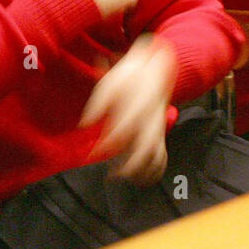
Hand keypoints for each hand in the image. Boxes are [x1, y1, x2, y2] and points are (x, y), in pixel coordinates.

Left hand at [80, 35, 175, 183]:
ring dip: (143, 173)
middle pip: (145, 151)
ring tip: (125, 179)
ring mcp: (157, 129)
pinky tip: (141, 178)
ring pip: (156, 157)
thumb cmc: (130, 77)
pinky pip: (163, 157)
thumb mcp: (109, 83)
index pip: (122, 133)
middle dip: (129, 168)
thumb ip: (97, 104)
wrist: (155, 70)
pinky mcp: (160, 134)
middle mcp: (150, 122)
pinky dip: (155, 171)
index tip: (94, 154)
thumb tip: (85, 124)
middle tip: (112, 175)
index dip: (106, 146)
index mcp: (137, 108)